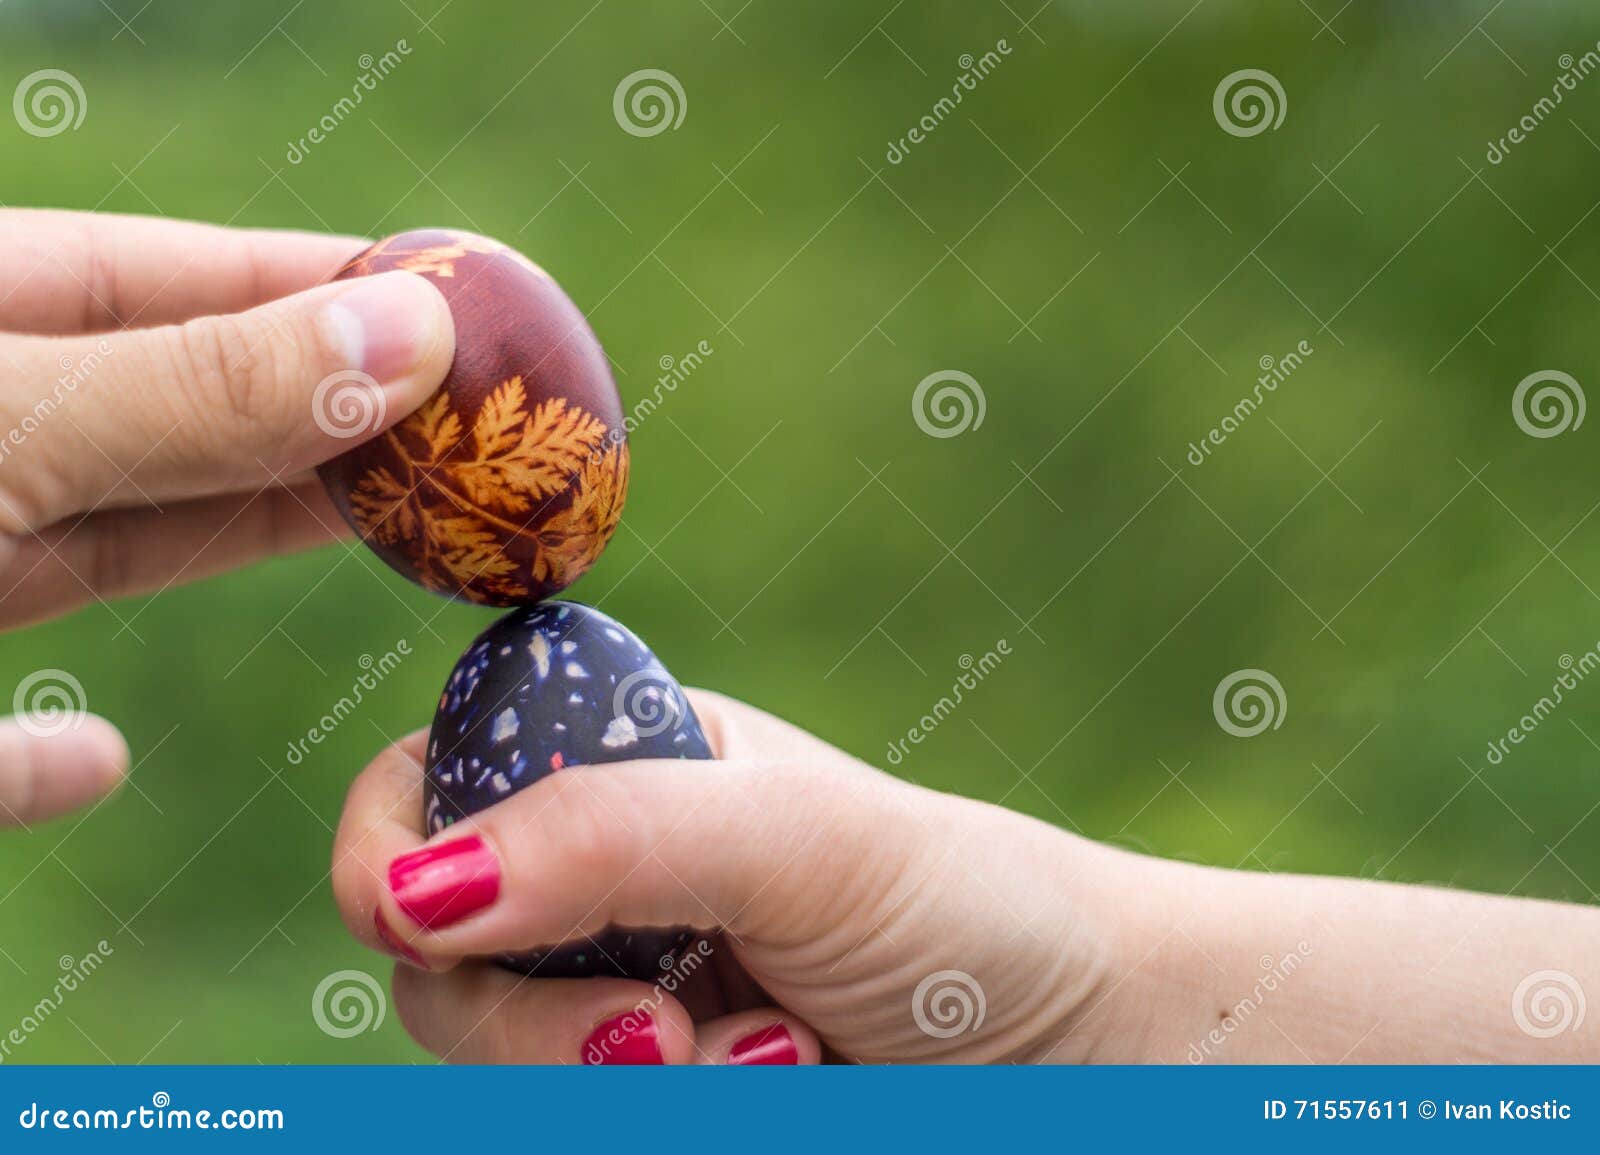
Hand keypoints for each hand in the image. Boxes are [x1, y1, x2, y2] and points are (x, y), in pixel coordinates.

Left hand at [0, 210, 452, 820]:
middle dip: (319, 420)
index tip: (460, 301)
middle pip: (161, 416)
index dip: (318, 283)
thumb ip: (193, 392)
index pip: (165, 275)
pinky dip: (44, 758)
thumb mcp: (1, 431)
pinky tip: (99, 758)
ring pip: (91, 554)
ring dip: (231, 549)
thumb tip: (414, 336)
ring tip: (390, 535)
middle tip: (472, 433)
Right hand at [334, 689, 1599, 1064]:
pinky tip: (785, 1076)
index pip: (428, 789)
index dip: (391, 850)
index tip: (412, 915)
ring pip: (504, 1058)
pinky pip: (592, 1107)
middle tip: (665, 1038)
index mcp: (619, 768)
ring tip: (776, 1060)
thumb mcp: (797, 837)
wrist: (1079, 1047)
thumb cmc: (962, 901)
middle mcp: (601, 884)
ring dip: (614, 1076)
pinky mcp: (665, 1080)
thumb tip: (409, 889)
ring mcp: (622, 995)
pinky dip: (672, 1102)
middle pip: (446, 960)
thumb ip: (613, 834)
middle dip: (532, 1018)